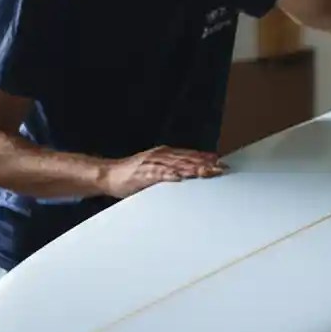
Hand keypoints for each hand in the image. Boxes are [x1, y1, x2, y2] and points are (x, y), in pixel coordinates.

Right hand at [99, 146, 227, 197]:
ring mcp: (152, 164)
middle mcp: (160, 156)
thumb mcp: (155, 168)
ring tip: (206, 172)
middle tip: (221, 169)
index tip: (221, 163)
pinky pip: (158, 174)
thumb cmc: (133, 174)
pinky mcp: (143, 174)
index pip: (189, 155)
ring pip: (176, 166)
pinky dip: (169, 175)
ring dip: (192, 169)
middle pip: (187, 160)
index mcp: (164, 154)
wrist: (109, 174)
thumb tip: (188, 174)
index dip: (205, 159)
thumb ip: (171, 168)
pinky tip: (179, 178)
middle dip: (205, 164)